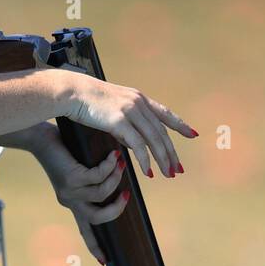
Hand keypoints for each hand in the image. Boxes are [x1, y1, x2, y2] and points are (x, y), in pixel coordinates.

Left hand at [31, 123, 129, 264]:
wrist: (39, 139)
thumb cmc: (63, 149)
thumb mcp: (80, 168)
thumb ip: (95, 177)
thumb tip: (120, 173)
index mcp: (72, 202)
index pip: (85, 230)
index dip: (95, 246)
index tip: (104, 261)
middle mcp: (70, 201)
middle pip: (97, 219)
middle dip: (116, 209)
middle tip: (126, 194)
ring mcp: (70, 191)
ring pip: (101, 194)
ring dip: (115, 178)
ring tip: (120, 162)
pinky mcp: (71, 178)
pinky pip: (98, 177)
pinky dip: (109, 166)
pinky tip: (113, 155)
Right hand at [59, 69, 196, 178]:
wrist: (72, 92)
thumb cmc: (88, 101)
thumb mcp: (113, 110)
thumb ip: (127, 124)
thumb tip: (136, 144)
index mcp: (139, 98)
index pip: (165, 113)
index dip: (180, 125)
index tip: (192, 134)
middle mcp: (138, 103)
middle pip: (161, 132)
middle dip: (171, 152)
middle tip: (178, 169)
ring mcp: (130, 111)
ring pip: (153, 139)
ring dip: (162, 159)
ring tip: (167, 174)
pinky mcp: (119, 121)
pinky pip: (137, 144)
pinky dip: (145, 160)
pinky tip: (148, 172)